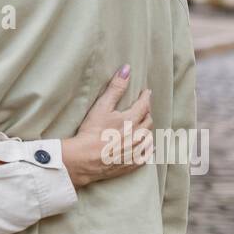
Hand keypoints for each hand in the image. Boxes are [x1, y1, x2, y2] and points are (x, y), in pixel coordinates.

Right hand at [60, 65, 152, 190]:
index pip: (144, 105)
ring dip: (147, 129)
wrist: (85, 160)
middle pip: (148, 121)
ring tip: (144, 125)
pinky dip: (147, 148)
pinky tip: (146, 146)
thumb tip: (127, 69)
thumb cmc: (91, 132)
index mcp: (131, 120)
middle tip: (144, 107)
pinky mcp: (131, 164)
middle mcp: (137, 135)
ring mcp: (135, 150)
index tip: (147, 92)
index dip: (146, 97)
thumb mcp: (102, 106)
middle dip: (147, 112)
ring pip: (148, 137)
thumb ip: (115, 87)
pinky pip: (145, 155)